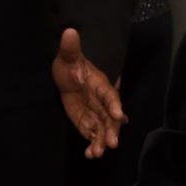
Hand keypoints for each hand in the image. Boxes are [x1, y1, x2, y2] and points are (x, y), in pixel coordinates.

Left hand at [52, 28, 125, 157]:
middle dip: (111, 130)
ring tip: (97, 153)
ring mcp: (95, 113)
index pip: (110, 95)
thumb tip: (69, 31)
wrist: (66, 75)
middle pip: (110, 117)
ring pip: (103, 128)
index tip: (119, 116)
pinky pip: (92, 134)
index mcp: (100, 85)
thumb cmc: (70, 64)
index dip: (115, 105)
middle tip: (111, 143)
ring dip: (101, 140)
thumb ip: (70, 47)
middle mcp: (101, 101)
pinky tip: (90, 154)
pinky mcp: (87, 122)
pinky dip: (92, 144)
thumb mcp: (67, 56)